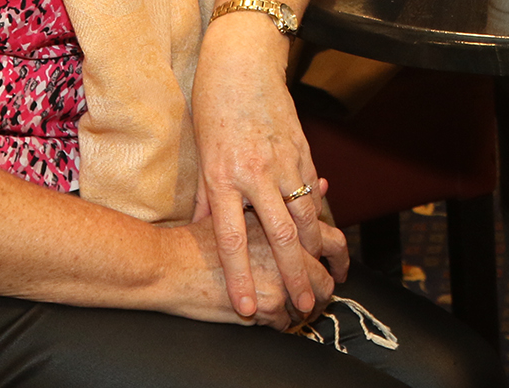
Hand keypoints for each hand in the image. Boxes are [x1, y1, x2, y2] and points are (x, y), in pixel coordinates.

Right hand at [181, 209, 338, 327]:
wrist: (169, 261)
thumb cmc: (203, 233)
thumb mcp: (245, 206)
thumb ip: (286, 194)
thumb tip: (324, 184)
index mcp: (288, 223)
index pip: (331, 240)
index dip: (339, 256)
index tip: (338, 267)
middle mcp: (289, 251)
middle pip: (326, 277)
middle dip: (328, 289)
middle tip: (326, 295)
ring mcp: (279, 278)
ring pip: (311, 301)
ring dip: (309, 309)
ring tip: (303, 311)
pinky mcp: (264, 304)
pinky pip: (284, 321)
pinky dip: (283, 323)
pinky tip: (277, 321)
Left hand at [192, 14, 347, 318]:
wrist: (243, 61)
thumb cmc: (213, 105)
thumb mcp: (202, 152)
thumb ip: (209, 195)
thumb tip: (209, 231)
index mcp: (223, 177)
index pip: (231, 240)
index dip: (240, 278)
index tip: (249, 309)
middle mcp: (255, 173)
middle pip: (277, 237)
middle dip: (291, 276)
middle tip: (303, 307)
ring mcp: (284, 161)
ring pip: (304, 216)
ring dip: (313, 251)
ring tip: (320, 278)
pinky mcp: (303, 150)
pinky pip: (312, 191)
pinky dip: (318, 215)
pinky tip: (323, 235)